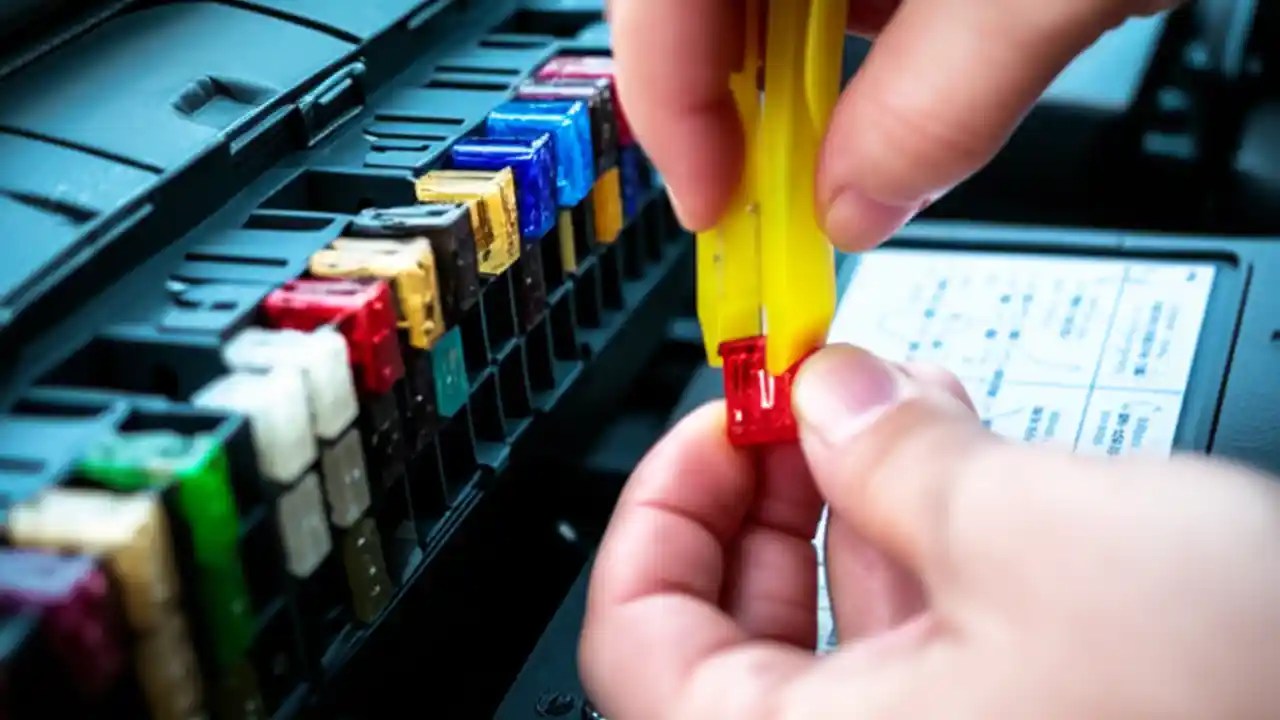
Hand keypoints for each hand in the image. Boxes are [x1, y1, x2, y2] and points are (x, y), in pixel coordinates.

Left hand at [579, 344, 1279, 718]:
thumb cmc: (1229, 708)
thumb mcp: (1034, 534)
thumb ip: (898, 453)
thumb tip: (835, 394)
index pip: (633, 639)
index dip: (660, 507)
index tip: (718, 421)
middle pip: (730, 636)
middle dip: (768, 493)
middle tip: (799, 406)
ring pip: (839, 640)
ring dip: (856, 506)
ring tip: (889, 406)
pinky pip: (927, 655)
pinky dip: (928, 556)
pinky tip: (956, 467)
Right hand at [607, 0, 1178, 248]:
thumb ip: (937, 108)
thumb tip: (852, 207)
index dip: (670, 109)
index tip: (717, 208)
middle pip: (697, 0)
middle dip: (731, 104)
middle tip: (776, 195)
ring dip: (795, 76)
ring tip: (843, 143)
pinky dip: (852, 34)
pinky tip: (898, 71)